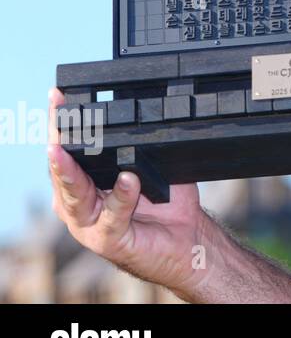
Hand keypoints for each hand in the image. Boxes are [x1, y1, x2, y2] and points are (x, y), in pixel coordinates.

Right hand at [47, 86, 218, 298]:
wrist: (187, 238)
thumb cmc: (166, 201)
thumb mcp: (150, 164)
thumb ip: (137, 145)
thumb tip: (139, 110)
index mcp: (85, 183)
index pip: (68, 150)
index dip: (61, 123)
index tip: (58, 96)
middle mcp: (79, 203)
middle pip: (62, 169)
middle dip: (57, 140)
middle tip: (57, 116)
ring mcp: (89, 224)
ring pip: (74, 195)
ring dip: (69, 172)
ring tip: (63, 150)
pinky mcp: (108, 240)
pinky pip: (112, 215)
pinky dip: (120, 196)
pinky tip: (127, 179)